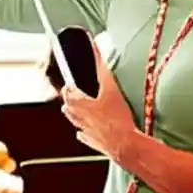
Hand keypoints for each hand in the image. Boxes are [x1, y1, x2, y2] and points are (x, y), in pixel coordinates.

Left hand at [60, 38, 137, 159]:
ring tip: (82, 109)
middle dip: (71, 99)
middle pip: (68, 106)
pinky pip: (84, 135)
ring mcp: (84, 131)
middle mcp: (77, 117)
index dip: (70, 86)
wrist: (126, 145)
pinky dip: (85, 131)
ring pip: (74, 120)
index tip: (73, 83)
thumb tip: (94, 48)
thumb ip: (101, 67)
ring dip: (76, 113)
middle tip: (77, 94)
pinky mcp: (92, 142)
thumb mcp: (111, 88)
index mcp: (78, 103)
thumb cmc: (117, 118)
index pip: (67, 91)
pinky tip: (88, 130)